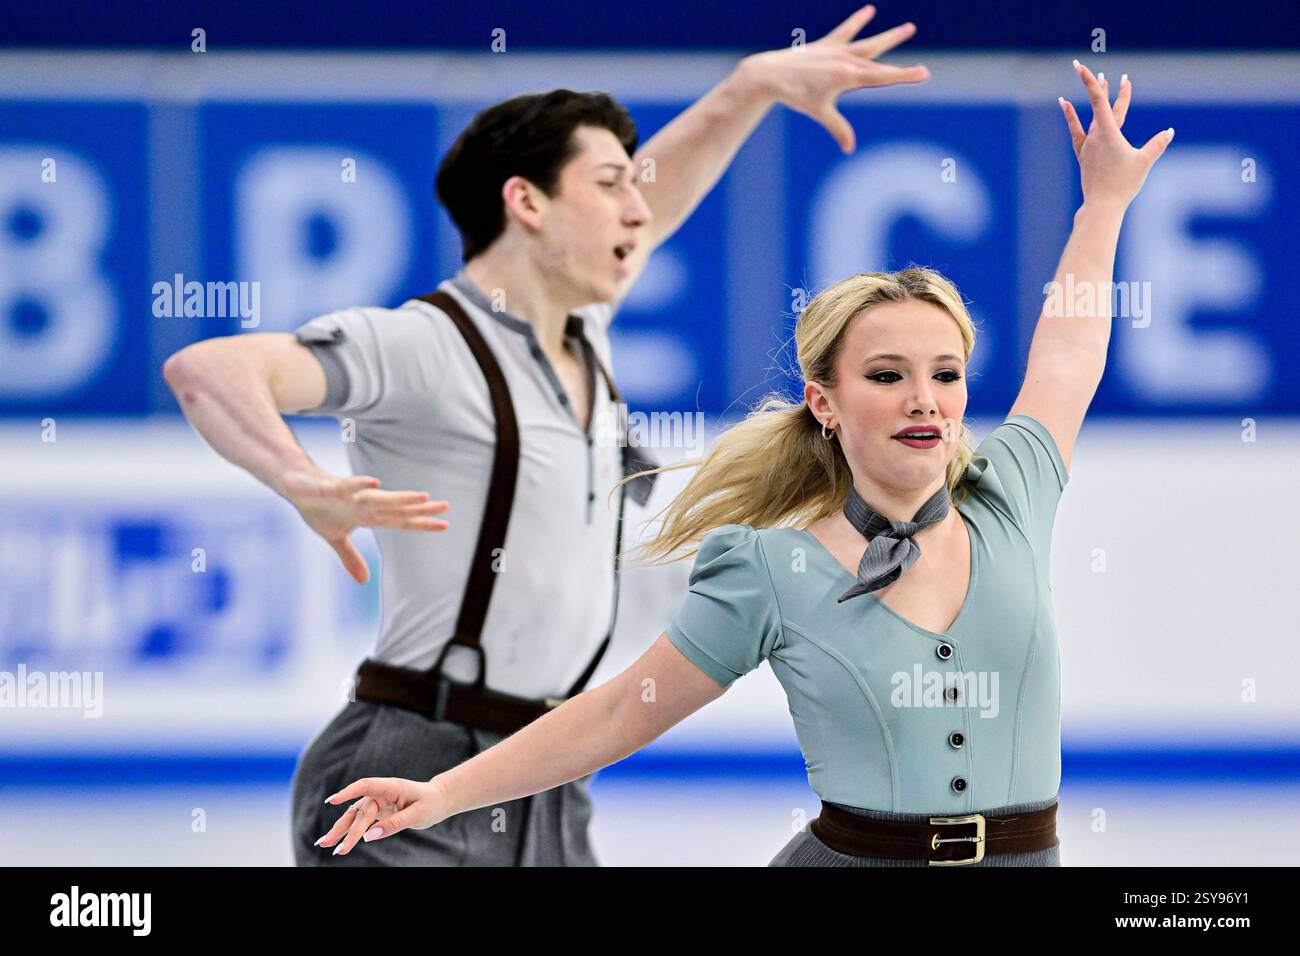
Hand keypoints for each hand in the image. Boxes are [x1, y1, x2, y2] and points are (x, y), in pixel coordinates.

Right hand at [281, 469, 448, 583]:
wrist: (296, 485)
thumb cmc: (320, 508)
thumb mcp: (335, 539)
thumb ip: (351, 558)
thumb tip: (364, 581)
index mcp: (368, 516)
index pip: (400, 521)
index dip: (421, 523)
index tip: (445, 525)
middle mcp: (365, 505)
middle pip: (397, 508)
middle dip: (420, 509)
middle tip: (446, 507)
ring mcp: (351, 496)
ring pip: (380, 498)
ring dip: (400, 498)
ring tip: (423, 497)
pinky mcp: (333, 488)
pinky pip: (349, 487)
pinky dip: (360, 485)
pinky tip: (375, 483)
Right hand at [316, 777, 450, 856]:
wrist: (438, 799)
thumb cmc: (430, 804)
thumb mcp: (417, 815)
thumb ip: (393, 824)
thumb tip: (369, 836)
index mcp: (391, 787)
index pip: (365, 785)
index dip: (348, 792)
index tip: (332, 801)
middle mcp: (380, 793)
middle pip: (358, 810)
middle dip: (344, 828)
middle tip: (329, 844)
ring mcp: (377, 802)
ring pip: (355, 816)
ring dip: (340, 830)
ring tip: (324, 844)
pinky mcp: (376, 811)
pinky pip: (359, 821)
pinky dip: (348, 831)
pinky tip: (336, 841)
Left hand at [739, 4, 928, 153]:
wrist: (771, 74)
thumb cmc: (795, 95)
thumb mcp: (819, 112)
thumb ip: (837, 129)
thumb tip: (848, 149)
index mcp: (846, 76)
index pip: (882, 77)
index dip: (904, 75)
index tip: (923, 73)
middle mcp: (845, 60)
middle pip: (880, 63)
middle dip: (901, 69)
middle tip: (923, 69)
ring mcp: (836, 50)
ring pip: (868, 44)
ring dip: (889, 38)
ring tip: (909, 28)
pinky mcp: (826, 45)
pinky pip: (845, 32)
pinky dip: (857, 22)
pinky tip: (869, 11)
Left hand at [1058, 61, 1174, 210]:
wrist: (1102, 205)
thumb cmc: (1123, 185)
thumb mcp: (1144, 162)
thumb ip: (1156, 145)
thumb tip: (1169, 132)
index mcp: (1109, 134)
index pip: (1099, 102)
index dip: (1093, 83)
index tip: (1084, 68)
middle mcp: (1095, 136)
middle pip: (1102, 107)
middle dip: (1107, 88)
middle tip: (1111, 74)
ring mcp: (1088, 146)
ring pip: (1092, 117)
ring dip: (1098, 98)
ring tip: (1100, 80)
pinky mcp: (1084, 155)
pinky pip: (1076, 132)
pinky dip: (1071, 117)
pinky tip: (1064, 103)